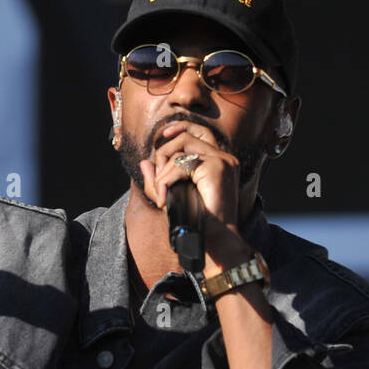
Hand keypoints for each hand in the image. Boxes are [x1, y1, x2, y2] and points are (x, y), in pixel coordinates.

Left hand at [139, 119, 249, 270]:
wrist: (217, 241)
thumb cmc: (199, 224)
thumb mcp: (174, 199)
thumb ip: (158, 181)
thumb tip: (144, 163)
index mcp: (219, 162)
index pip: (200, 130)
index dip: (180, 127)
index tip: (163, 136)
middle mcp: (224, 157)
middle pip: (187, 135)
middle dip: (164, 152)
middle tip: (158, 179)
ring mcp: (222, 161)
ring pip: (181, 149)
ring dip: (163, 171)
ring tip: (161, 193)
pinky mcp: (217, 168)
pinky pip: (180, 165)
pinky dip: (166, 181)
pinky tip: (163, 200)